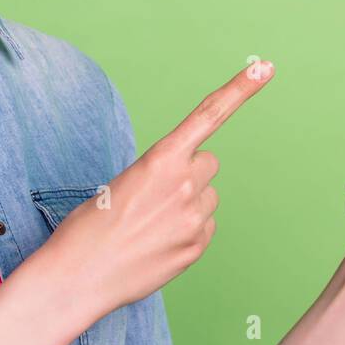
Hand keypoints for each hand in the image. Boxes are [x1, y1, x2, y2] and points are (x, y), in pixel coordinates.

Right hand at [43, 59, 275, 321]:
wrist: (79, 276)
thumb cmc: (91, 225)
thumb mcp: (123, 183)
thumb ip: (162, 175)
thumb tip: (188, 187)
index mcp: (161, 158)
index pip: (209, 115)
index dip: (240, 90)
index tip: (266, 68)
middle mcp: (184, 184)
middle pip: (208, 164)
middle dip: (190, 172)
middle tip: (156, 193)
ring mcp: (194, 219)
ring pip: (208, 198)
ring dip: (188, 204)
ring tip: (152, 222)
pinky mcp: (196, 248)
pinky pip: (204, 227)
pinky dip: (186, 232)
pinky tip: (157, 242)